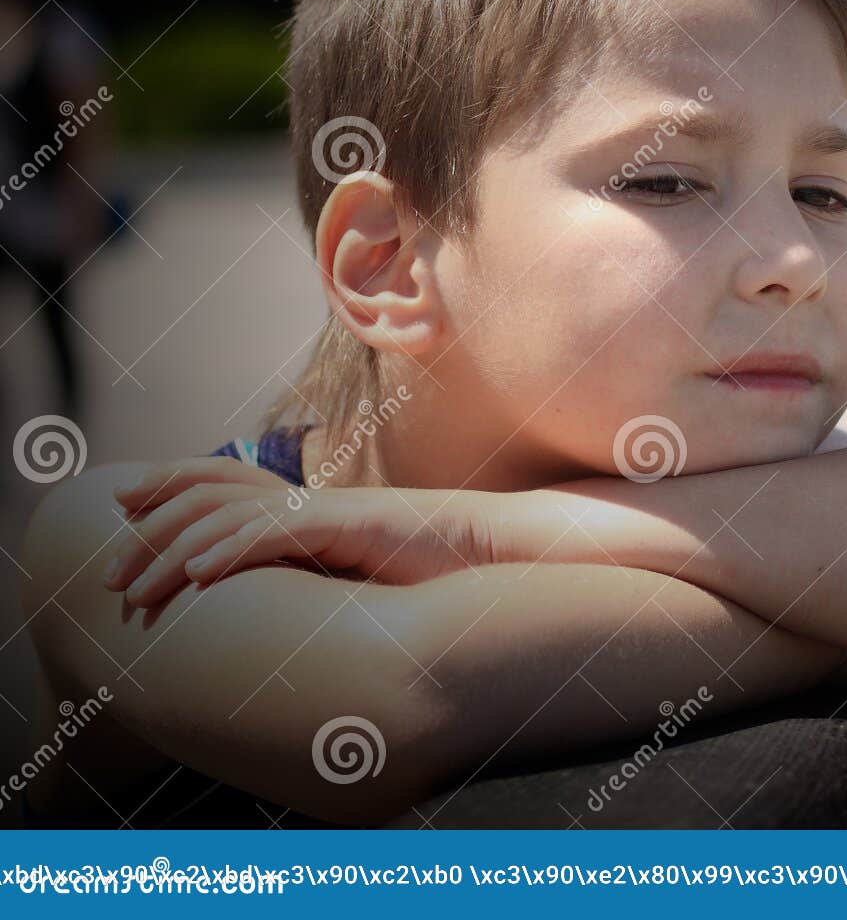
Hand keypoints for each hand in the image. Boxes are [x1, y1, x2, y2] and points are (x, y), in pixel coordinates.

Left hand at [106, 465, 490, 606]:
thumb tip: (284, 602)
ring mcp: (329, 509)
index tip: (123, 516)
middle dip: (150, 528)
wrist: (494, 551)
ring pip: (230, 516)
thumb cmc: (436, 568)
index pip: (224, 488)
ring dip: (173, 552)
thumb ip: (318, 573)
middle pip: (210, 496)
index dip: (168, 493)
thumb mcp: (360, 573)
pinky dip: (231, 551)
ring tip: (136, 587)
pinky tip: (199, 575)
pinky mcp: (350, 524)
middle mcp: (311, 499)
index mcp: (310, 507)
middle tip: (108, 571)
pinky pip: (277, 532)